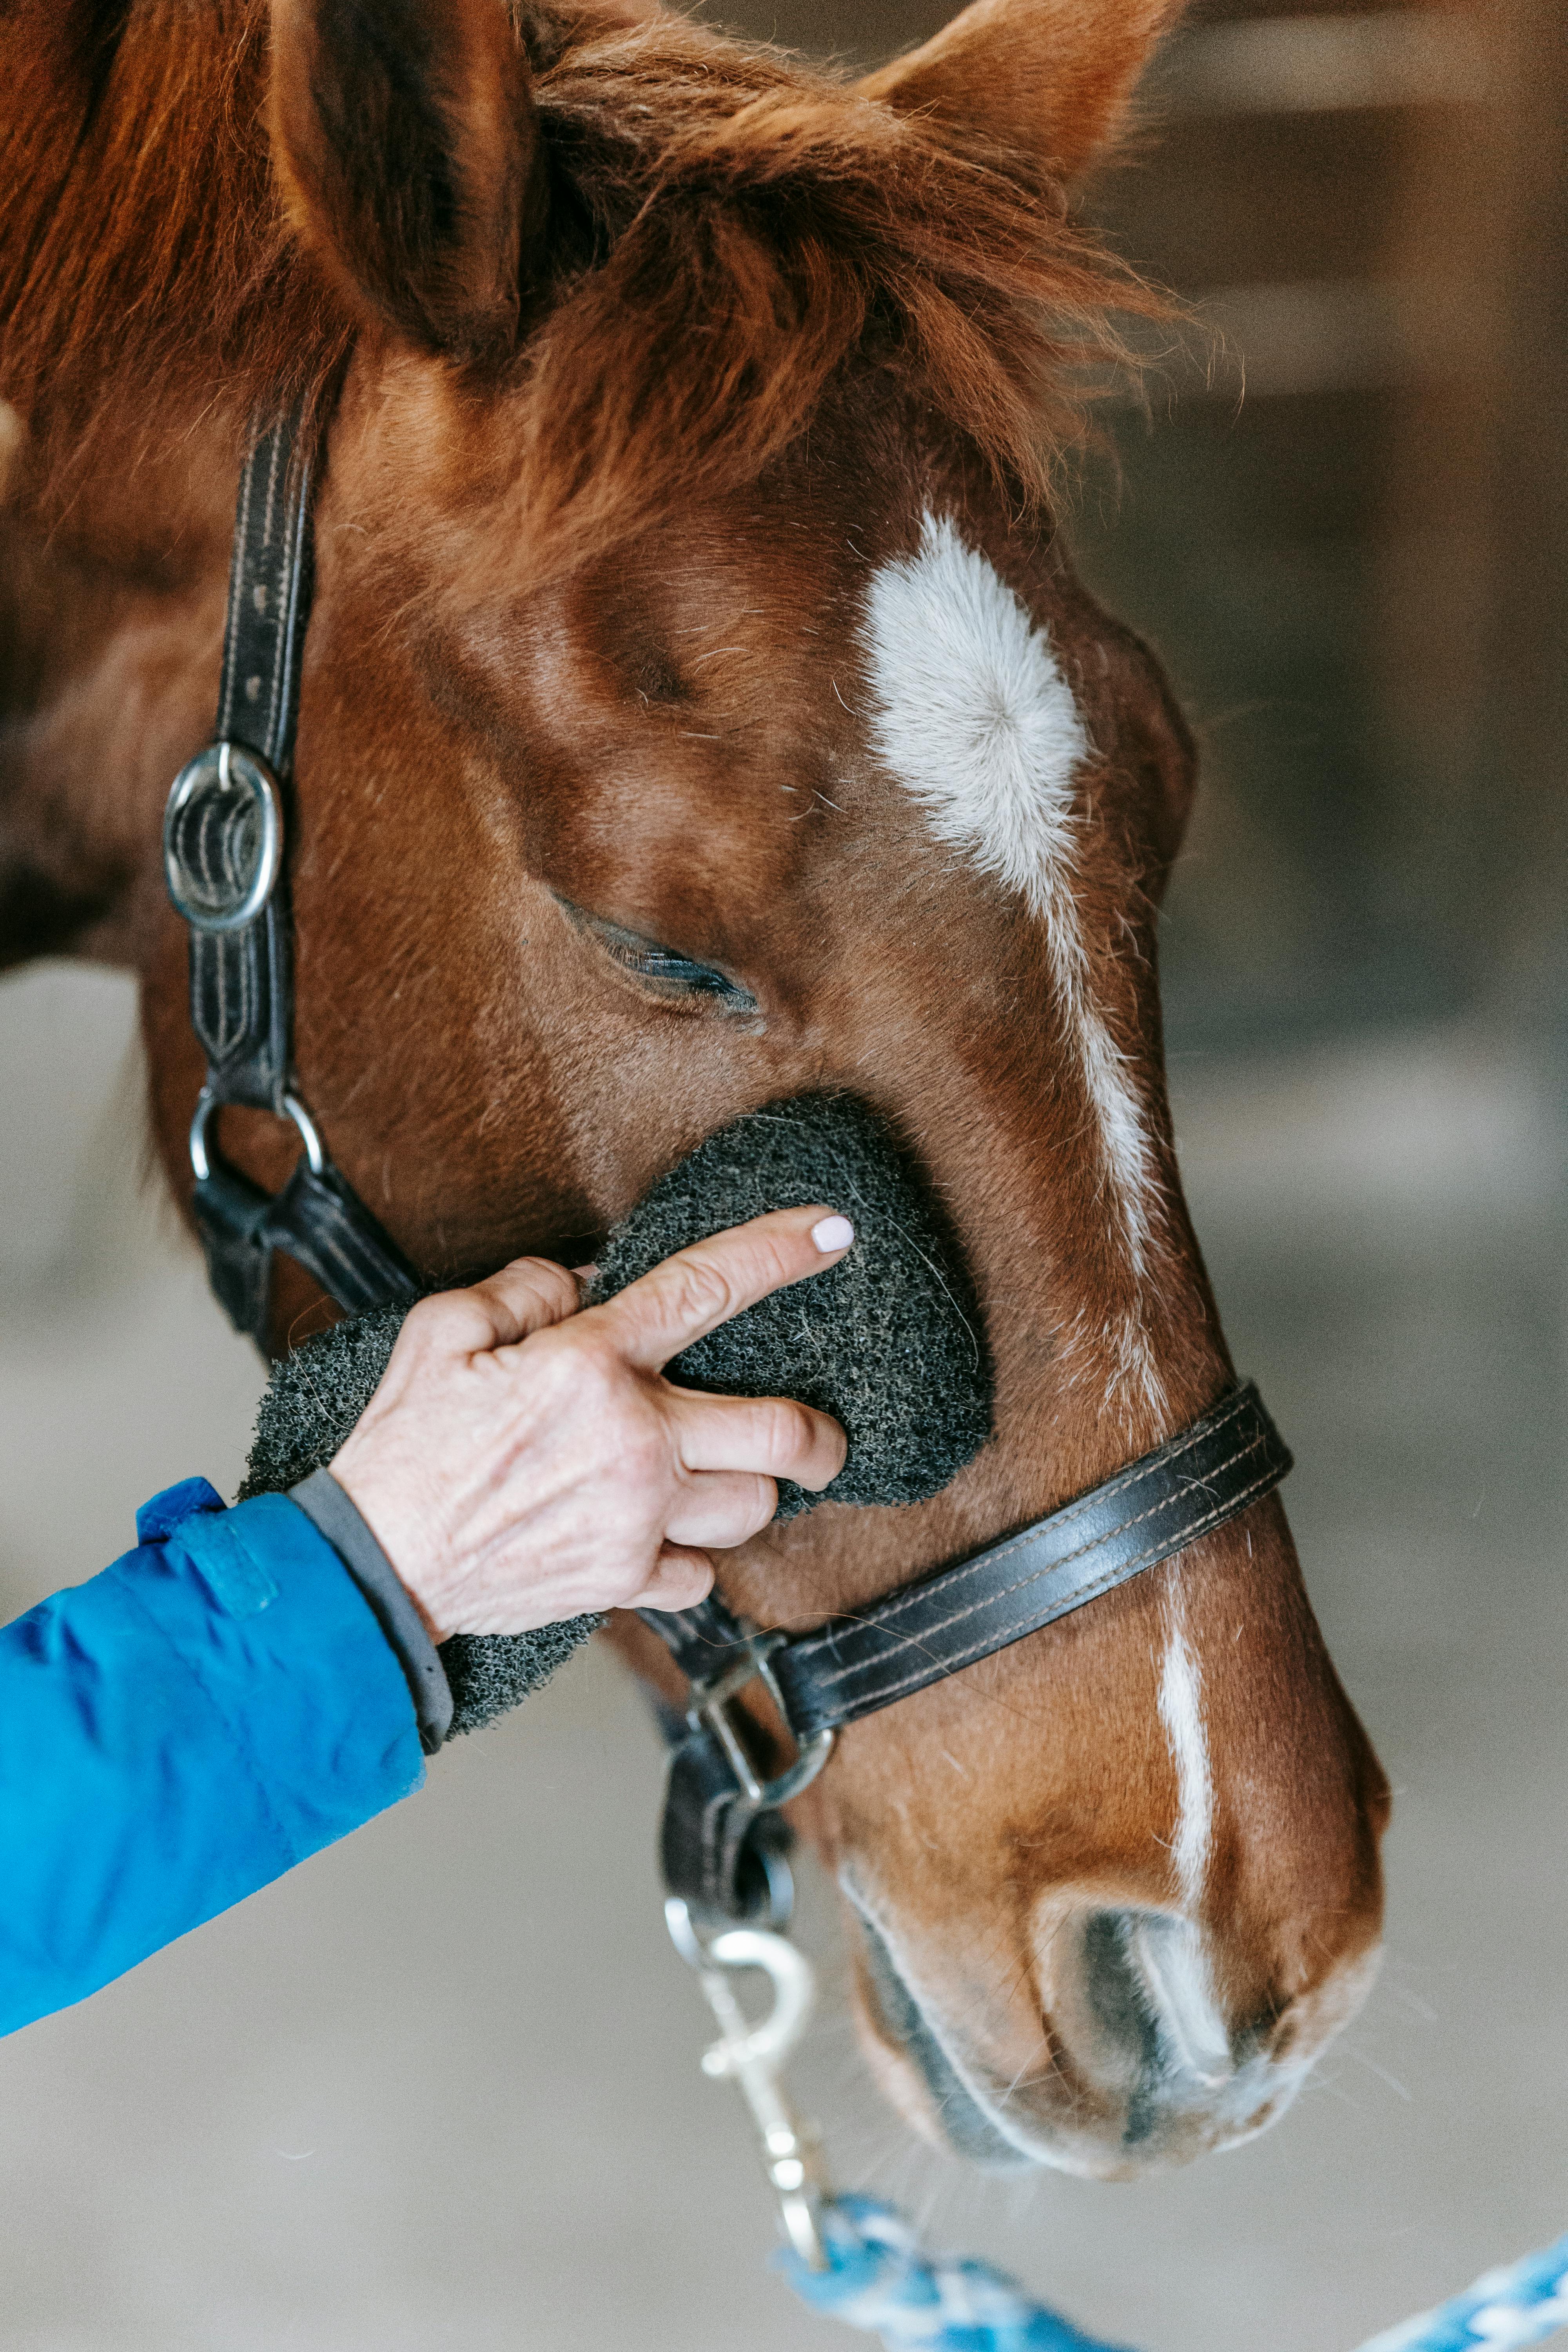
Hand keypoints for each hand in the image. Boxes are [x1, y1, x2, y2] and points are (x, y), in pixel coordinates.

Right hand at [329, 1207, 853, 1639]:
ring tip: (717, 1478)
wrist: (375, 1566)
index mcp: (589, 1365)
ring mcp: (637, 1519)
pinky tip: (660, 1536)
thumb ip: (525, 1290)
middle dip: (821, 1433)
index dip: (781, 1252)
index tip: (834, 1233)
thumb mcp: (443, 1332)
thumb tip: (589, 1280)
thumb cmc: (405, 1448)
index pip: (707, 1288)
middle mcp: (634, 1442)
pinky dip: (691, 1558)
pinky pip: (702, 1574)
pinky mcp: (625, 1581)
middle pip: (783, 1433)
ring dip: (749, 1490)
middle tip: (819, 1432)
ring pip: (754, 1507)